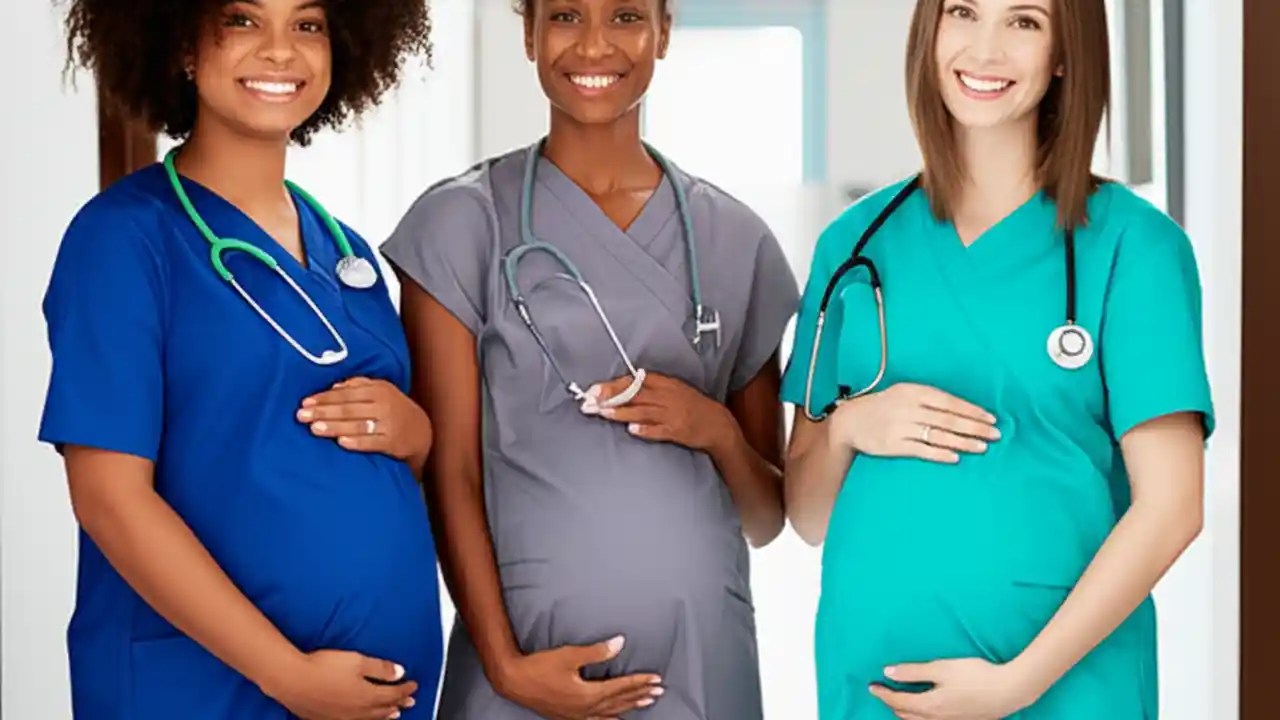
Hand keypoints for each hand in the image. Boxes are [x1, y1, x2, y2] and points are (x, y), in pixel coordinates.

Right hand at [262, 649, 418, 719]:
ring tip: (393, 716)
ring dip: (384, 717)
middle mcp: (357, 711)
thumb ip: (380, 668)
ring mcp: (341, 717)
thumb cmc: (324, 667)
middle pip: (384, 710)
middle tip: (409, 703)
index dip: (405, 689)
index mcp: (367, 696)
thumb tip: (400, 673)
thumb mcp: (358, 661)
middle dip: (398, 704)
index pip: (393, 694)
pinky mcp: (326, 719)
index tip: (414, 685)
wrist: (292, 680)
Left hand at [297, 377, 432, 461]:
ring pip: (357, 425)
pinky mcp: (393, 442)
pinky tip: (341, 442)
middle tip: (301, 416)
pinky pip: (372, 442)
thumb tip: (333, 387)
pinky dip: (356, 442)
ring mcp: (389, 424)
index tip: (305, 403)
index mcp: (377, 389)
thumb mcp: (379, 391)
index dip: (324, 398)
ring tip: (314, 429)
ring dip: (334, 427)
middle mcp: (384, 404)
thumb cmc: (393, 408)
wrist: (421, 431)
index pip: (346, 393)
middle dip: (323, 412)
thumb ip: (357, 386)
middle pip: (348, 408)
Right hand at [495, 635, 664, 719]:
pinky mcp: (568, 716)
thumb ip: (597, 651)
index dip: (640, 682)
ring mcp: (577, 715)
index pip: (621, 687)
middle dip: (640, 696)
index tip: (656, 679)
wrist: (514, 681)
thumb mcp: (569, 655)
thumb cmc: (540, 666)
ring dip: (629, 707)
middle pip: (619, 702)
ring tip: (646, 703)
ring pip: (610, 713)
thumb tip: (620, 642)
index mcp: (588, 694)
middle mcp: (586, 709)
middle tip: (658, 692)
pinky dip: (609, 719)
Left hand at [582, 372, 729, 450]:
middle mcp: (668, 396)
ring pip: (643, 411)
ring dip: (622, 412)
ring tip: (604, 413)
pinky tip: (632, 430)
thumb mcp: (673, 390)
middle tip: (591, 401)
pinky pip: (659, 430)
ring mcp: (672, 414)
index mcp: (666, 384)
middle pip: (635, 394)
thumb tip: (622, 388)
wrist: (718, 424)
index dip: (614, 385)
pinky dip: (645, 430)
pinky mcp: (677, 431)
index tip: (595, 389)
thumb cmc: (693, 406)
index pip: (635, 381)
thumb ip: (650, 388)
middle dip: (612, 397)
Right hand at [830, 383, 999, 462]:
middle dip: (974, 427)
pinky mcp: (894, 445)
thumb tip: (964, 412)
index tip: (991, 419)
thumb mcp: (904, 394)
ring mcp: (901, 427)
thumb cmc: (884, 407)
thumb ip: (930, 400)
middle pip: (948, 419)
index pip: (949, 401)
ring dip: (963, 441)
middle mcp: (908, 407)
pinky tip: (955, 457)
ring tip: (982, 447)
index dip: (972, 411)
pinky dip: (940, 453)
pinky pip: (922, 450)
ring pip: (938, 435)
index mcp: (913, 391)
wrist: (850, 421)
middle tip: (995, 435)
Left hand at [868, 658, 1035, 719]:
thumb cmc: (975, 676)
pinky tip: (927, 709)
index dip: (883, 694)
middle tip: (884, 693)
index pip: (898, 702)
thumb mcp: (941, 668)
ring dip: (907, 713)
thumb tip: (888, 672)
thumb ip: (913, 672)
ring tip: (901, 702)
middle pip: (907, 716)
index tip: (872, 686)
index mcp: (929, 705)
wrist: (1010, 690)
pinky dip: (923, 717)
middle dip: (892, 705)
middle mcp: (937, 719)